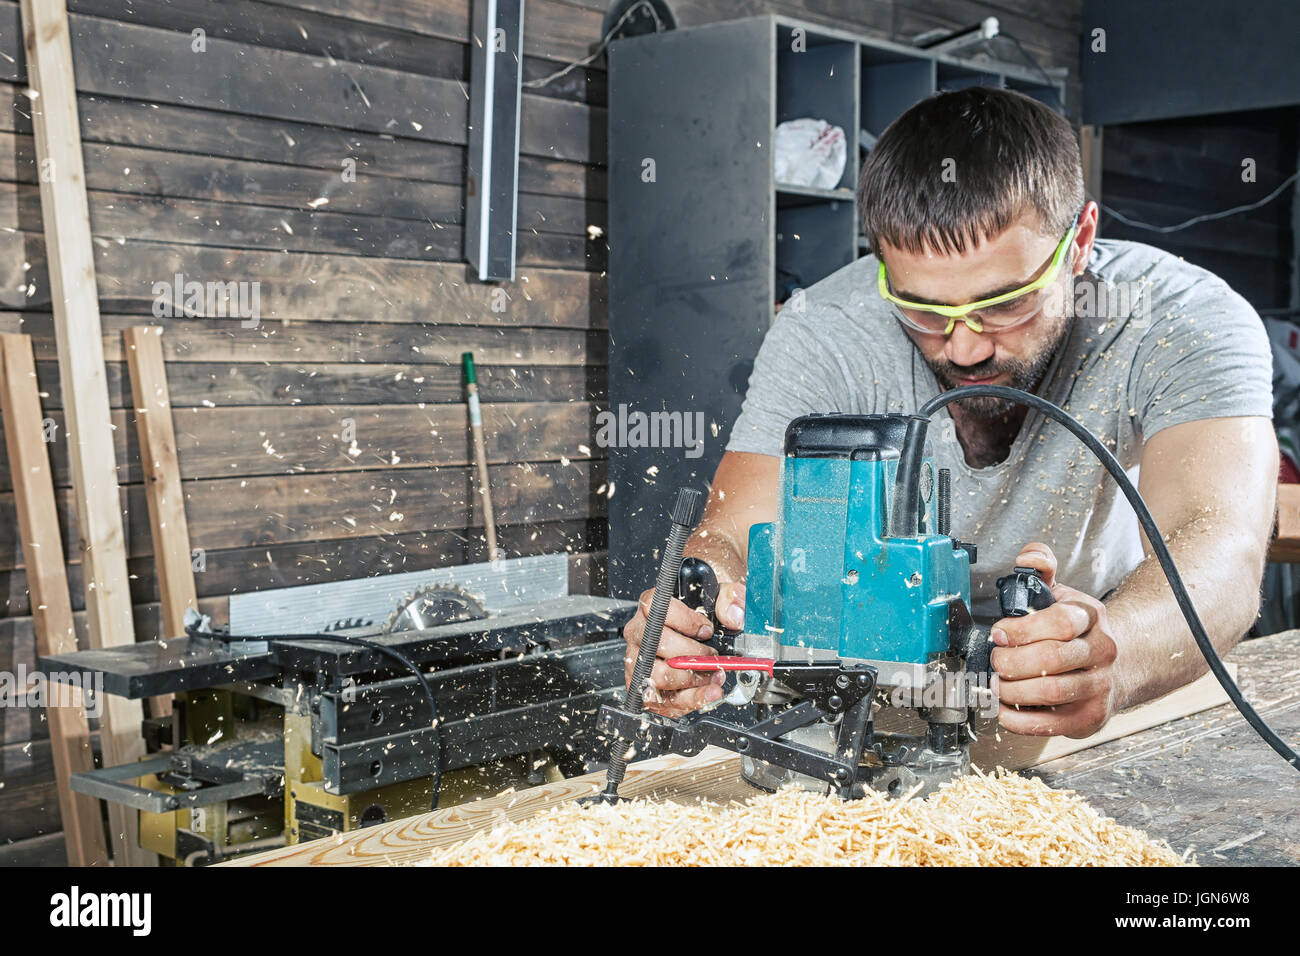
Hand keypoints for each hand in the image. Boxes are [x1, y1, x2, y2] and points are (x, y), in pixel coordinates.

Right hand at [622, 581, 745, 717]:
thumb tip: (734, 616)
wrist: (696, 640)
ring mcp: (638, 661)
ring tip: (712, 676)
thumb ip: (729, 598)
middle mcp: (640, 633)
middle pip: (659, 644)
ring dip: (692, 680)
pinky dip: (690, 699)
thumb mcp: (718, 596)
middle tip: (712, 657)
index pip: (656, 608)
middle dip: (693, 655)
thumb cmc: (701, 617)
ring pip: (658, 675)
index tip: (707, 630)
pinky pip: (663, 700)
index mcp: (652, 608)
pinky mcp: (643, 687)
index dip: (685, 621)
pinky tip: (707, 692)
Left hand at [990, 542, 1119, 738]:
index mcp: (1090, 618)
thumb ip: (1042, 568)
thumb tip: (1027, 556)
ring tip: (997, 684)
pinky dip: (1020, 720)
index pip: (1059, 622)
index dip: (1021, 630)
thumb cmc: (1078, 630)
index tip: (998, 633)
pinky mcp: (1090, 717)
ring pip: (1052, 692)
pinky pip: (1052, 724)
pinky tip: (1004, 710)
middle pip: (1051, 659)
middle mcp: (1101, 652)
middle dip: (1011, 662)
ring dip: (1013, 690)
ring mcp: (1099, 687)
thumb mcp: (1062, 594)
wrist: (1119, 665)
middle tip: (995, 662)